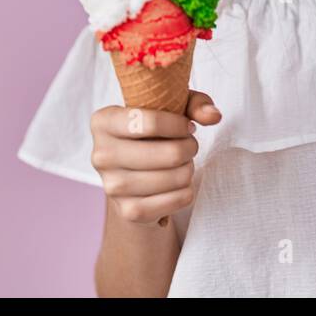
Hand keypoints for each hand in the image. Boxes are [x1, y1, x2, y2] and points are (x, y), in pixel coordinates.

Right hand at [90, 90, 221, 226]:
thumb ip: (195, 104)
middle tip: (189, 146)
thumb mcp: (171, 107)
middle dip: (190, 148)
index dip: (179, 125)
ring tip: (183, 163)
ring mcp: (112, 187)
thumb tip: (213, 116)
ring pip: (176, 178)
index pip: (149, 122)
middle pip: (170, 154)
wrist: (133, 173)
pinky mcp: (128, 211)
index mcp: (103, 122)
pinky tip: (179, 183)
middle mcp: (101, 155)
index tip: (187, 127)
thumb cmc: (154, 132)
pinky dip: (186, 192)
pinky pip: (176, 200)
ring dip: (189, 169)